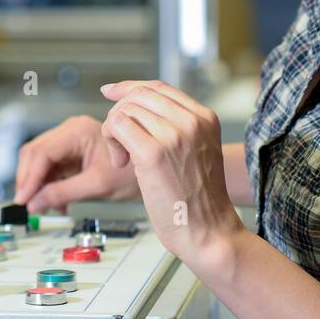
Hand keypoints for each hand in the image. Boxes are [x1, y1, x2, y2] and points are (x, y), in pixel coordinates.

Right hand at [13, 115, 141, 213]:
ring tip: (44, 206)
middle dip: (29, 181)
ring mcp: (69, 141)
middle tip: (28, 206)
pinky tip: (56, 201)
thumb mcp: (97, 185)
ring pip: (39, 161)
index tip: (23, 200)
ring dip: (38, 185)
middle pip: (35, 154)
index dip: (29, 178)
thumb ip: (63, 193)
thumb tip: (35, 204)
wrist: (152, 170)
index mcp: (78, 130)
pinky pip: (50, 167)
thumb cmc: (132, 172)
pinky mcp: (71, 152)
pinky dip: (48, 185)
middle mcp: (71, 130)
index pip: (42, 153)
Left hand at [100, 80, 245, 266]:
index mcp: (205, 117)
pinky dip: (111, 141)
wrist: (209, 231)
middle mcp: (192, 121)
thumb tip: (139, 108)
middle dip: (119, 113)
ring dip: (113, 132)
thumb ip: (178, 128)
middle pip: (139, 95)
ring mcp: (174, 135)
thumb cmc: (198, 200)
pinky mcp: (153, 153)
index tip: (112, 92)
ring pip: (125, 110)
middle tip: (118, 141)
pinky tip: (120, 162)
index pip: (159, 87)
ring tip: (123, 159)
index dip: (130, 87)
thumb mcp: (198, 151)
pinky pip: (117, 126)